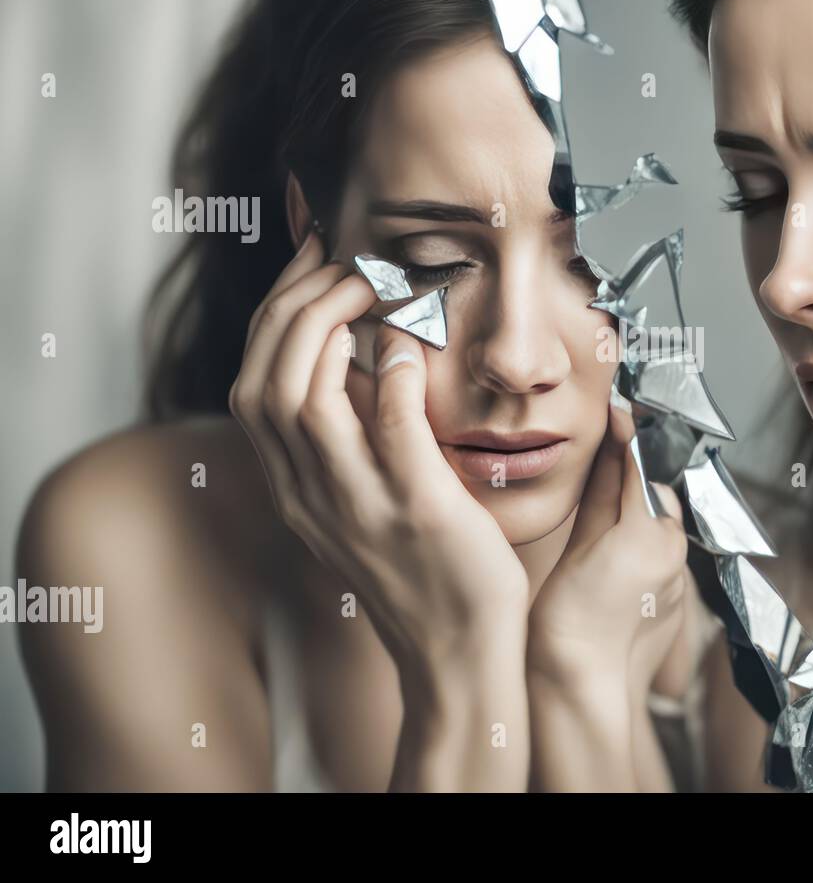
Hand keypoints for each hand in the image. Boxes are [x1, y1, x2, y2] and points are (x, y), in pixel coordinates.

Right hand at [228, 234, 529, 690]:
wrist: (457, 652)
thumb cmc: (427, 564)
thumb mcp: (367, 498)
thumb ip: (356, 435)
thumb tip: (365, 353)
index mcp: (294, 489)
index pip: (253, 385)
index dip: (275, 314)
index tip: (311, 262)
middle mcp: (310, 496)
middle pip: (263, 383)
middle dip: (294, 307)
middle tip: (342, 262)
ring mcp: (359, 505)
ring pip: (303, 402)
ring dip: (331, 326)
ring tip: (371, 285)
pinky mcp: (417, 512)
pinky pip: (391, 430)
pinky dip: (396, 375)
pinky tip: (414, 342)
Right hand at [527, 399, 689, 695]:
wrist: (582, 693)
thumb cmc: (568, 623)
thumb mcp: (581, 542)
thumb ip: (605, 488)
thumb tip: (617, 437)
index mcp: (651, 531)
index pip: (643, 463)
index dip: (626, 436)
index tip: (613, 412)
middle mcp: (676, 552)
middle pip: (654, 494)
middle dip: (630, 477)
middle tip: (599, 460)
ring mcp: (680, 580)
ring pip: (656, 526)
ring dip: (632, 513)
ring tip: (597, 518)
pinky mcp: (677, 602)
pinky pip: (659, 558)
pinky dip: (636, 548)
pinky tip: (608, 559)